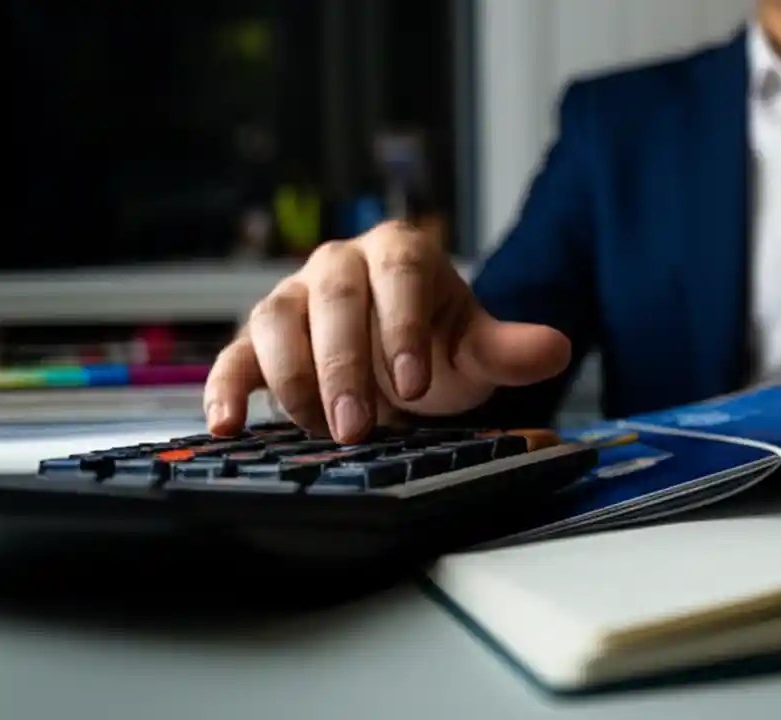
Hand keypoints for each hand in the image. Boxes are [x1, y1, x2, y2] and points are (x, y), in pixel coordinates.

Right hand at [204, 220, 571, 442]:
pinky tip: (228, 424)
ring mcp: (294, 298)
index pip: (399, 275)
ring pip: (278, 321)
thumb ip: (510, 348)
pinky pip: (236, 355)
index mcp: (400, 253)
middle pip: (334, 300)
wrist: (401, 357)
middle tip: (358, 427)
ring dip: (294, 379)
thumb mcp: (477, 348)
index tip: (415, 383)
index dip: (402, 325)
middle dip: (344, 365)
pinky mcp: (260, 338)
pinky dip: (225, 387)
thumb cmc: (437, 345)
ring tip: (320, 432)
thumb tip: (555, 349)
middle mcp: (339, 265)